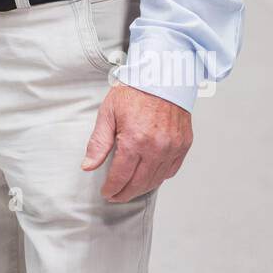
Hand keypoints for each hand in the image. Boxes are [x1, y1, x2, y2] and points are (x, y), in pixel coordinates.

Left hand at [81, 84, 191, 201]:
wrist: (161, 77)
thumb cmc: (134, 92)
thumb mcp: (108, 113)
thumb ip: (98, 143)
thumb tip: (88, 166)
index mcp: (134, 140)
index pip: (121, 176)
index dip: (112, 188)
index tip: (107, 192)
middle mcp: (156, 148)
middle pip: (139, 183)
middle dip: (125, 193)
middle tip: (116, 196)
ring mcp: (172, 148)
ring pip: (156, 180)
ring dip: (142, 188)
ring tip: (130, 189)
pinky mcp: (183, 144)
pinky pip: (171, 170)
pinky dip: (159, 177)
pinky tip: (149, 176)